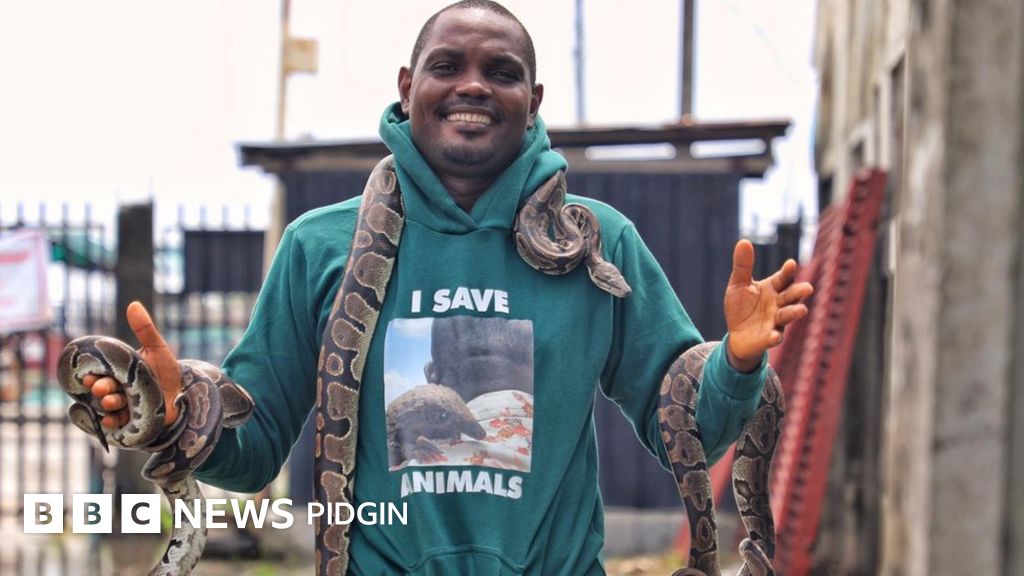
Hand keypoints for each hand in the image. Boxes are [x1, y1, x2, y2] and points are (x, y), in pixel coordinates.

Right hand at [84, 301, 181, 427]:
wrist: (182, 394)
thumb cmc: (165, 370)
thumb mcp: (157, 349)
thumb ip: (145, 330)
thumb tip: (133, 304)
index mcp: (118, 372)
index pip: (100, 373)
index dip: (93, 375)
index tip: (90, 375)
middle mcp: (116, 389)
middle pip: (103, 390)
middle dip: (101, 388)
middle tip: (101, 387)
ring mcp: (122, 406)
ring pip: (109, 406)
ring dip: (108, 403)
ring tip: (111, 400)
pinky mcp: (130, 420)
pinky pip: (117, 422)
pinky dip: (112, 421)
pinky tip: (110, 419)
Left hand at [724, 239, 813, 371]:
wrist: (736, 333)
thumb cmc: (742, 306)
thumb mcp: (739, 284)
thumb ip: (743, 266)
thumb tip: (743, 240)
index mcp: (773, 288)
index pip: (783, 278)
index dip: (787, 272)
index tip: (791, 264)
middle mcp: (778, 304)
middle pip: (791, 296)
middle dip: (798, 292)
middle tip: (807, 288)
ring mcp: (776, 321)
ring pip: (787, 316)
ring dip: (794, 313)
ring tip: (801, 310)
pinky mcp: (768, 338)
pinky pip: (774, 337)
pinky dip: (775, 336)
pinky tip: (775, 336)